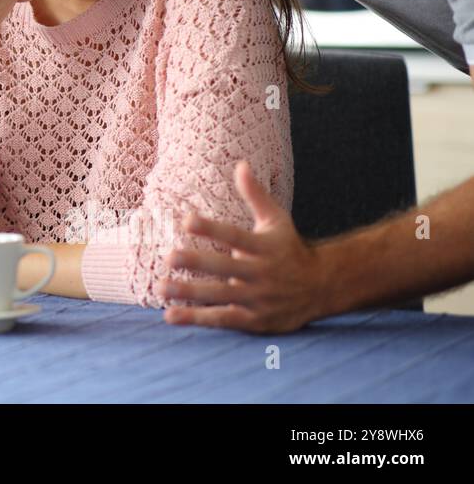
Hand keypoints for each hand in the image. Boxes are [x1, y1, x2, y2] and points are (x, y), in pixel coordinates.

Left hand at [156, 160, 325, 332]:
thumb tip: (240, 164)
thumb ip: (255, 195)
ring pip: (221, 296)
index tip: (186, 220)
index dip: (211, 228)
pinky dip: (197, 318)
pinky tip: (170, 315)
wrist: (323, 287)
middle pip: (226, 268)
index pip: (234, 236)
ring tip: (160, 287)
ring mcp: (259, 299)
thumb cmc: (288, 248)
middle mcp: (262, 273)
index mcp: (265, 247)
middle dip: (197, 263)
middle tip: (169, 257)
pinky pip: (223, 319)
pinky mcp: (255, 320)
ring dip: (190, 293)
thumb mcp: (276, 220)